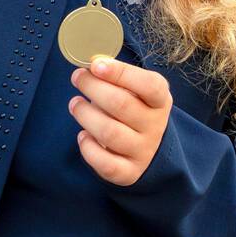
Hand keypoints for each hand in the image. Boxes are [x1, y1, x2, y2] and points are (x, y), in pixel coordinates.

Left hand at [69, 55, 172, 186]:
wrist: (151, 150)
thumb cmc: (136, 110)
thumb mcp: (138, 91)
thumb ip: (119, 78)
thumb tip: (91, 66)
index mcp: (160, 101)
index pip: (148, 85)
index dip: (121, 73)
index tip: (96, 64)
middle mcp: (155, 126)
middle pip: (122, 105)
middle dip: (93, 88)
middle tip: (77, 77)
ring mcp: (143, 151)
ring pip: (109, 133)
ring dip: (85, 115)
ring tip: (74, 104)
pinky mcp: (129, 172)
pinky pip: (105, 163)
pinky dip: (88, 148)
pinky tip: (83, 135)